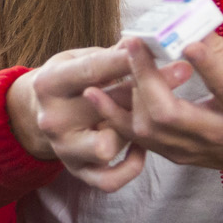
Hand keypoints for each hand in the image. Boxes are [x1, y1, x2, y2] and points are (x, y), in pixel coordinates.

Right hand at [7, 47, 154, 191]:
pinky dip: (129, 167)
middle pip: (106, 107)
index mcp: (49, 84)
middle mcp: (54, 119)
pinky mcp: (77, 171)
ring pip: (108, 146)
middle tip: (182, 72)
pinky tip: (140, 147)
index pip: (93, 70)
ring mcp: (64, 148)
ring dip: (133, 133)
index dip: (127, 59)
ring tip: (150, 116)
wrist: (40, 113)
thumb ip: (111, 55)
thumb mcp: (80, 59)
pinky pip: (110, 179)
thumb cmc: (69, 80)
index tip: (157, 50)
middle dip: (147, 90)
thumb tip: (147, 43)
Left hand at [86, 34, 222, 192]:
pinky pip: (143, 142)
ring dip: (124, 98)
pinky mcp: (182, 157)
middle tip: (132, 44)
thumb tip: (192, 22)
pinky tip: (102, 98)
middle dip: (144, 78)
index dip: (207, 66)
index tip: (189, 42)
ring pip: (149, 131)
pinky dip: (120, 119)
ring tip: (115, 66)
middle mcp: (219, 133)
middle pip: (170, 114)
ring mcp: (197, 149)